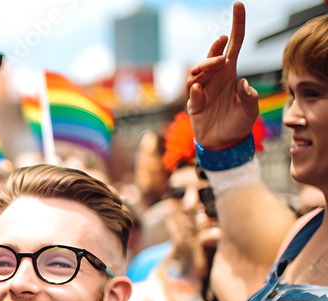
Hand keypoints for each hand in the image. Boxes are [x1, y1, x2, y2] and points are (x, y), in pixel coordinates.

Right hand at [186, 2, 258, 148]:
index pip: (234, 45)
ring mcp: (202, 88)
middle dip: (215, 49)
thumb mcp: (251, 110)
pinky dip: (196, 89)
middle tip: (222, 48)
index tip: (238, 5)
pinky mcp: (193, 102)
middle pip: (213, 55)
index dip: (237, 26)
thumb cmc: (239, 124)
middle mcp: (216, 77)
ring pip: (199, 70)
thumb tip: (241, 82)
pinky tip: (201, 90)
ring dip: (205, 66)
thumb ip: (249, 96)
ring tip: (213, 67)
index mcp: (231, 73)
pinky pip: (192, 91)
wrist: (223, 143)